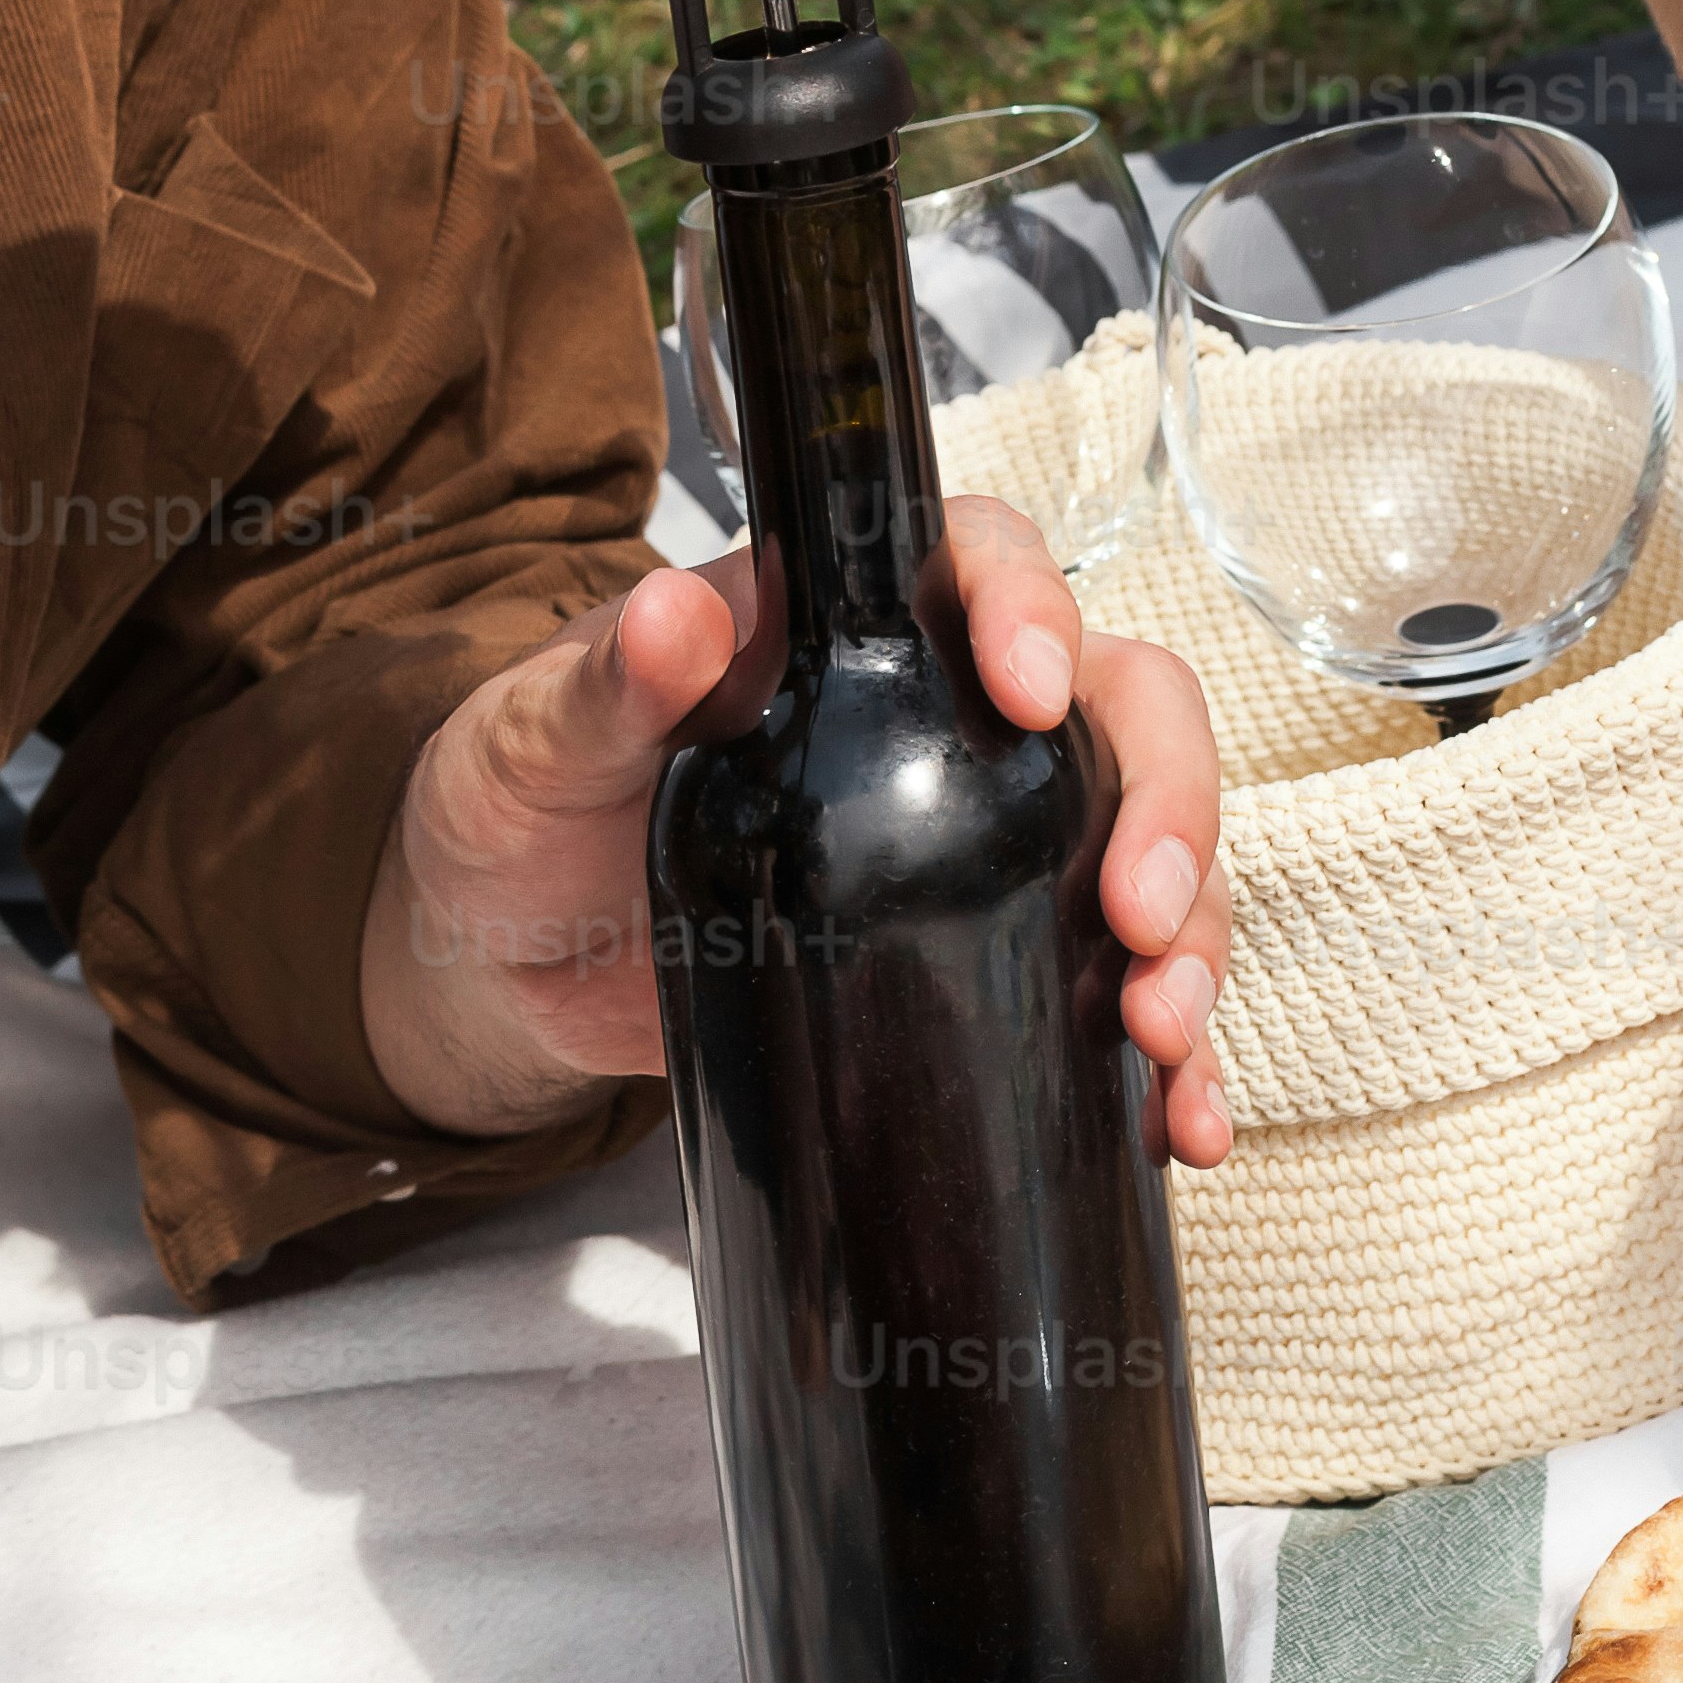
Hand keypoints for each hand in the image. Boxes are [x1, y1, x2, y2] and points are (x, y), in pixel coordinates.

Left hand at [363, 494, 1231, 1148]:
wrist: (494, 963)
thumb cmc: (518, 809)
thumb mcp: (533, 739)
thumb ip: (602, 682)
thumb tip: (677, 617)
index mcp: (844, 630)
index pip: (981, 565)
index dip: (1037, 607)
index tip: (1029, 694)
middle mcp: (938, 721)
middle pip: (1120, 709)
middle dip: (1164, 803)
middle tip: (1135, 909)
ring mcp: (971, 845)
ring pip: (1142, 847)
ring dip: (1189, 936)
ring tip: (1161, 1031)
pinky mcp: (972, 959)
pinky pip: (1108, 986)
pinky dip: (1166, 1054)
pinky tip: (1177, 1117)